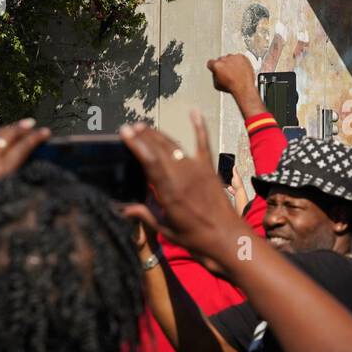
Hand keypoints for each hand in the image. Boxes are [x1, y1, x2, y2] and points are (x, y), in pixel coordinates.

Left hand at [0, 121, 48, 223]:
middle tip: (32, 125)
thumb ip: (13, 175)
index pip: (22, 147)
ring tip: (16, 127)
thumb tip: (26, 160)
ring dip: (6, 129)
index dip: (36, 137)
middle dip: (23, 128)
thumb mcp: (2, 195)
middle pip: (8, 135)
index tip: (45, 132)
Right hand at [119, 113, 246, 271]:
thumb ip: (145, 215)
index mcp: (169, 192)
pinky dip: (199, 126)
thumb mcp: (166, 231)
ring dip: (159, 134)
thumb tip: (122, 208)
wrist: (228, 238)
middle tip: (130, 127)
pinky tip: (194, 111)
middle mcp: (183, 177)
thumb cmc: (196, 239)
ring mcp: (198, 170)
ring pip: (175, 146)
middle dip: (144, 136)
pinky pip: (204, 143)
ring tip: (144, 127)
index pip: (149, 162)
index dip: (136, 145)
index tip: (124, 132)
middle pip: (160, 149)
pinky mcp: (210, 169)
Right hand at [207, 54, 256, 101]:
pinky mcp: (242, 57)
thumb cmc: (232, 87)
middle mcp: (225, 59)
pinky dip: (240, 62)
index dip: (213, 67)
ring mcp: (234, 57)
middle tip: (228, 72)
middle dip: (223, 65)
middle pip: (221, 59)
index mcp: (217, 65)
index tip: (216, 68)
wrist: (244, 88)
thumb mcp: (216, 84)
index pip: (211, 62)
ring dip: (232, 63)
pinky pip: (239, 58)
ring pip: (230, 58)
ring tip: (235, 72)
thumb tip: (216, 72)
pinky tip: (240, 69)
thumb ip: (215, 75)